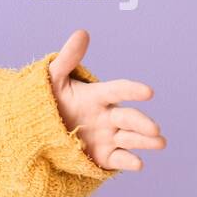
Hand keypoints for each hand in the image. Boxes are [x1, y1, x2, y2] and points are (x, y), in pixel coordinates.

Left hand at [49, 29, 165, 171]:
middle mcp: (107, 116)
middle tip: (153, 128)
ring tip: (159, 142)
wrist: (37, 130)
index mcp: (97, 96)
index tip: (148, 92)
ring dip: (145, 140)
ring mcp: (107, 137)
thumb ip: (68, 59)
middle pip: (128, 118)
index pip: (117, 90)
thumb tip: (81, 33)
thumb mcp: (53, 79)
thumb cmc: (48, 100)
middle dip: (142, 122)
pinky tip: (137, 163)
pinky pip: (118, 159)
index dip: (132, 91)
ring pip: (130, 138)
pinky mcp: (103, 156)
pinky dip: (128, 161)